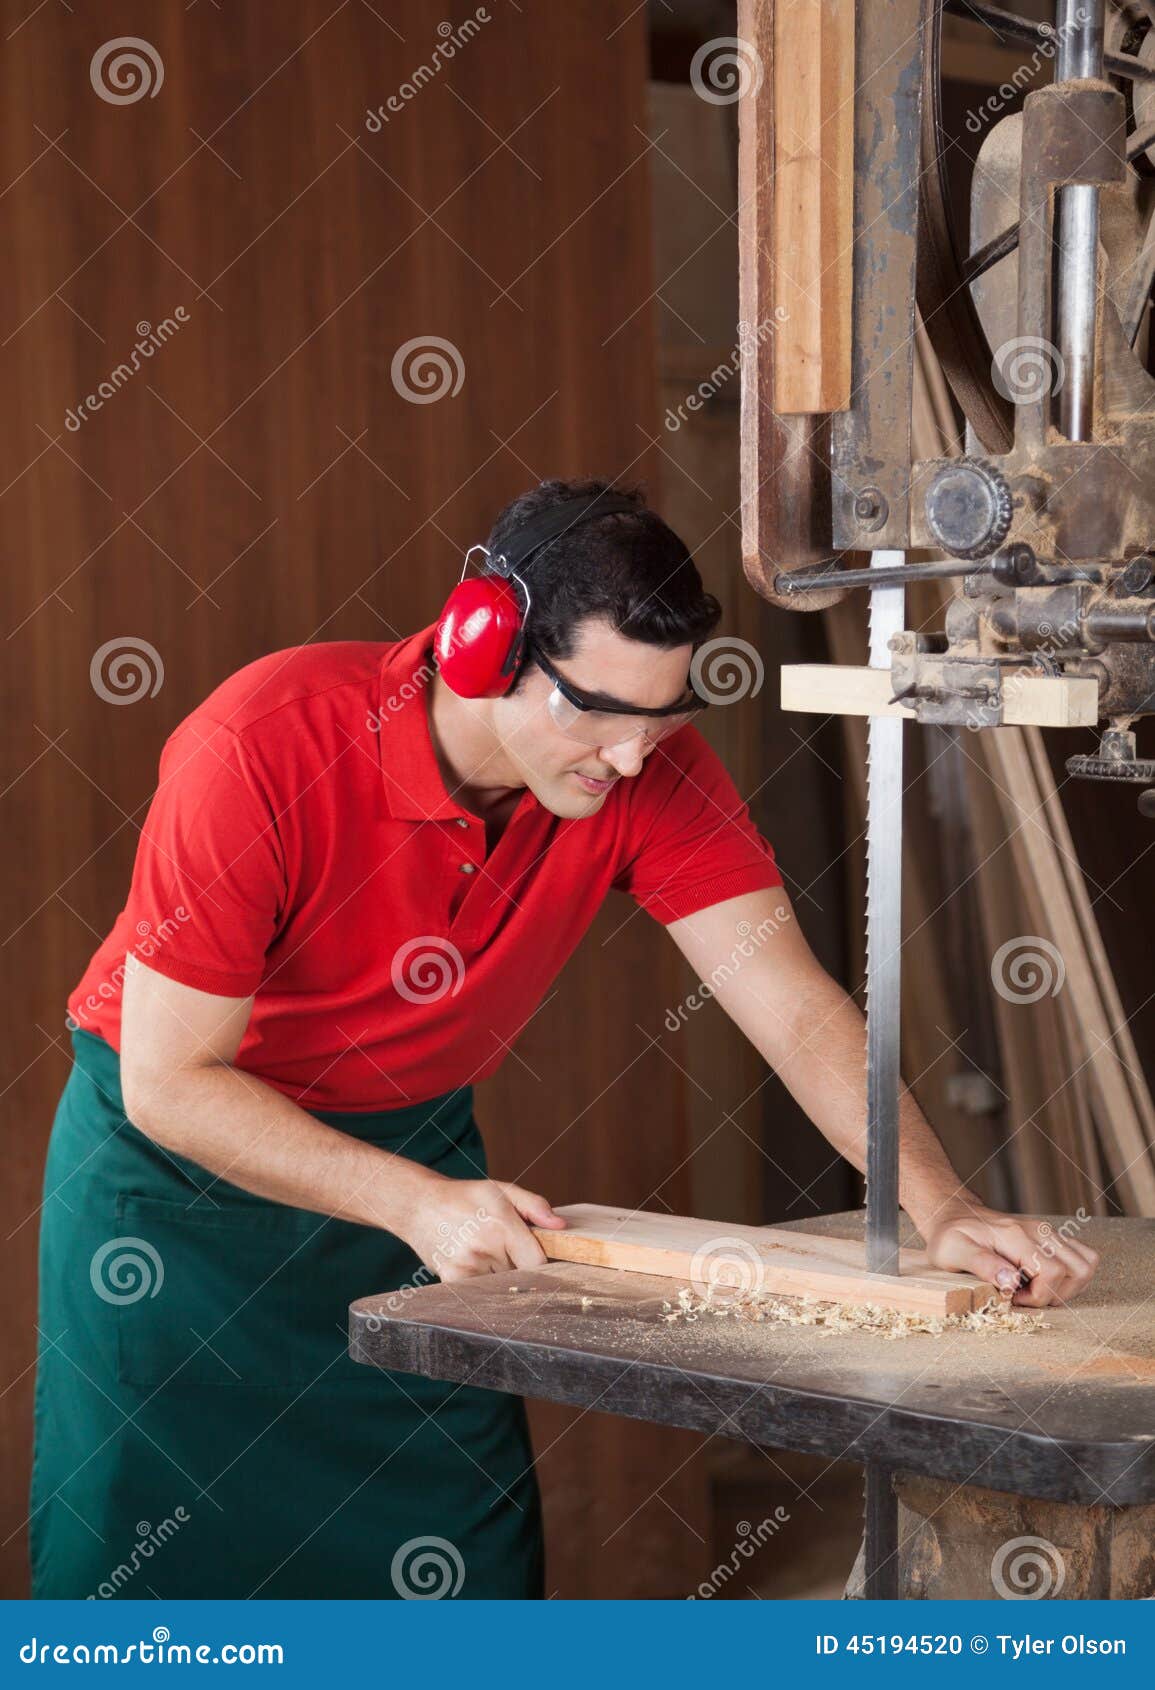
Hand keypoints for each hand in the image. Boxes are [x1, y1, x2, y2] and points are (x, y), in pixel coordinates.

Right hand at [402, 1175, 566, 1281]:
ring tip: (485, 1255)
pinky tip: (474, 1266)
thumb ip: (534, 1206)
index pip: (537, 1262)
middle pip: (520, 1276)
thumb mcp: (501, 1190)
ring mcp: (466, 1266)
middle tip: (504, 1250)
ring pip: (501, 1286)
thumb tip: (560, 1226)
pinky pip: (480, 1293)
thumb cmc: (464, 1197)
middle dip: (517, 1267)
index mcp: (502, 1224)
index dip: (540, 1262)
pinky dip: (482, 1284)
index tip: (533, 1257)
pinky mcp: (451, 1279)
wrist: (419, 1205)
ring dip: (500, 1277)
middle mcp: (484, 1247)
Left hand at [922, 1204, 1098, 1307]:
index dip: (1037, 1297)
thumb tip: (1012, 1281)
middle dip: (1055, 1294)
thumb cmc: (950, 1236)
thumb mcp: (953, 1251)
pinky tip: (1042, 1280)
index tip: (1013, 1297)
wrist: (953, 1215)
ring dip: (1067, 1287)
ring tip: (1035, 1289)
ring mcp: (1048, 1232)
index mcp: (1015, 1235)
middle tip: (1024, 1295)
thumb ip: (982, 1264)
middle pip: (1077, 1270)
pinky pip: (1082, 1258)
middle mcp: (1038, 1230)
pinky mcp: (1051, 1237)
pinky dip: (1071, 1276)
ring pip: (1086, 1264)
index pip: (1052, 1273)